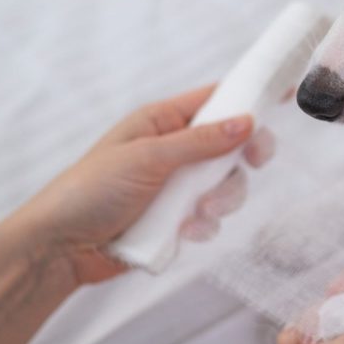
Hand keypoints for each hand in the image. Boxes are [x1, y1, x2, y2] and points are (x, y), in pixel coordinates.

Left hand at [17, 85, 273, 283]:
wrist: (59, 249)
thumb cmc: (89, 191)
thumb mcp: (147, 158)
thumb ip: (200, 142)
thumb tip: (246, 121)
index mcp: (163, 122)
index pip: (216, 99)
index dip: (250, 97)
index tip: (284, 94)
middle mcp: (175, 150)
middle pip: (232, 145)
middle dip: (241, 160)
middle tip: (254, 162)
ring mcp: (177, 186)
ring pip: (227, 185)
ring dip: (221, 200)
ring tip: (197, 213)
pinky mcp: (177, 219)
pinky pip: (212, 217)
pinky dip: (205, 225)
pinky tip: (185, 231)